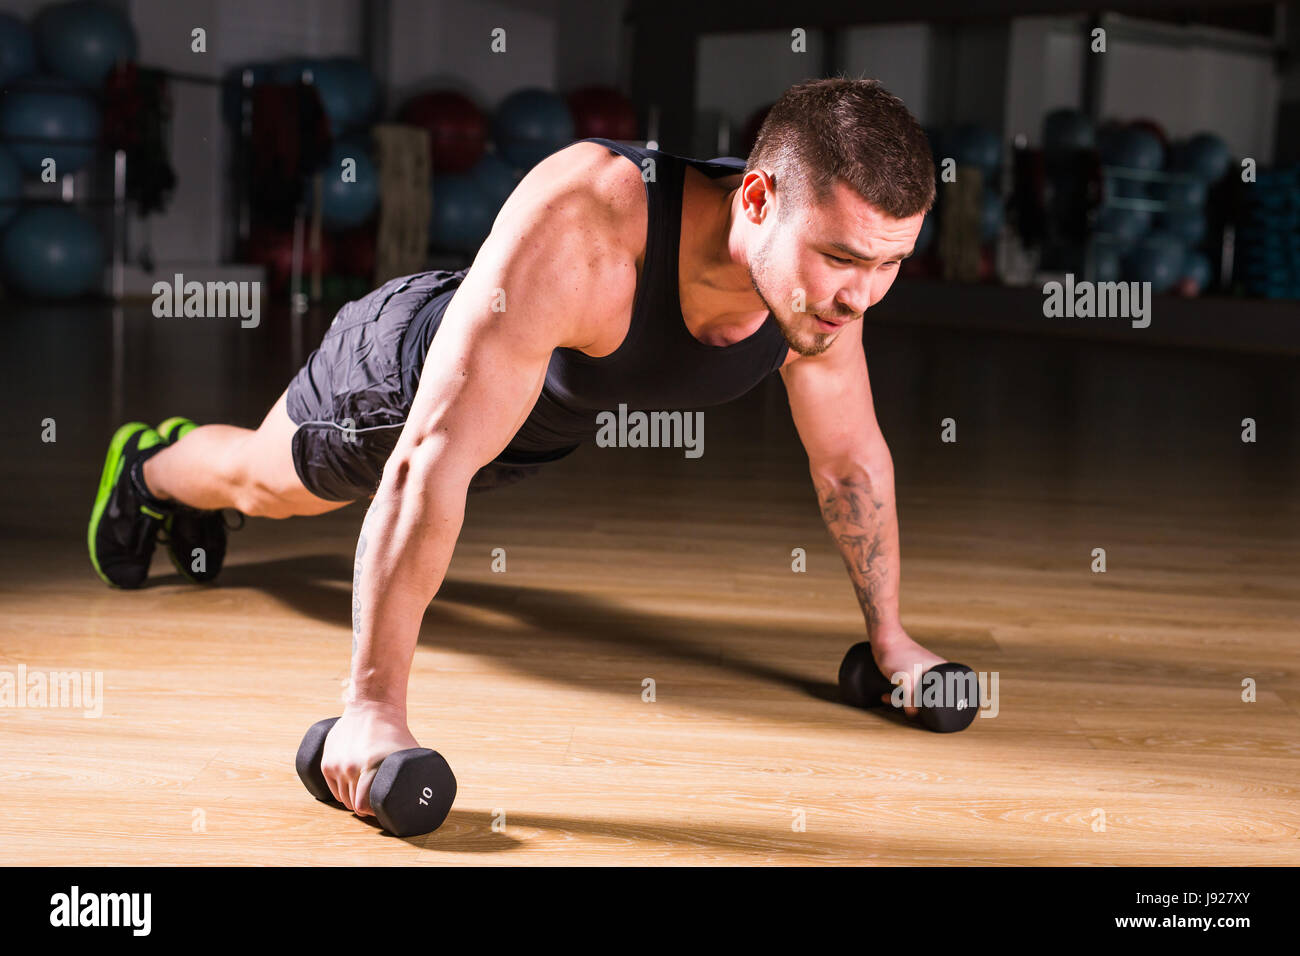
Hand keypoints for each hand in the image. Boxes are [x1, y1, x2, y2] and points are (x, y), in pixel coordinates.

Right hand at [321, 700, 417, 816]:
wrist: (372, 708)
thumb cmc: (394, 732)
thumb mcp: (409, 753)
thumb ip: (416, 775)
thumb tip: (429, 796)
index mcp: (371, 766)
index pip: (363, 806)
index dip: (373, 812)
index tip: (381, 810)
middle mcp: (351, 767)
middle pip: (353, 804)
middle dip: (365, 807)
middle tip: (376, 802)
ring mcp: (337, 764)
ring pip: (342, 798)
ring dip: (353, 799)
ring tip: (366, 793)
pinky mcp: (326, 762)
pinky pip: (332, 789)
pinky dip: (341, 792)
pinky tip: (353, 788)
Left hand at [870, 628, 947, 716]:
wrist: (884, 639)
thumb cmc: (898, 655)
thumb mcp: (906, 679)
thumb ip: (911, 699)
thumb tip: (913, 714)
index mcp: (943, 673)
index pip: (947, 697)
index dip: (935, 708)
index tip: (921, 711)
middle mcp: (936, 674)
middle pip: (930, 699)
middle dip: (913, 706)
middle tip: (901, 704)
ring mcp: (923, 674)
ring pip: (916, 696)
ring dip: (902, 701)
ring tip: (889, 698)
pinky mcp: (910, 675)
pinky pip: (907, 690)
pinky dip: (897, 695)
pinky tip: (885, 696)